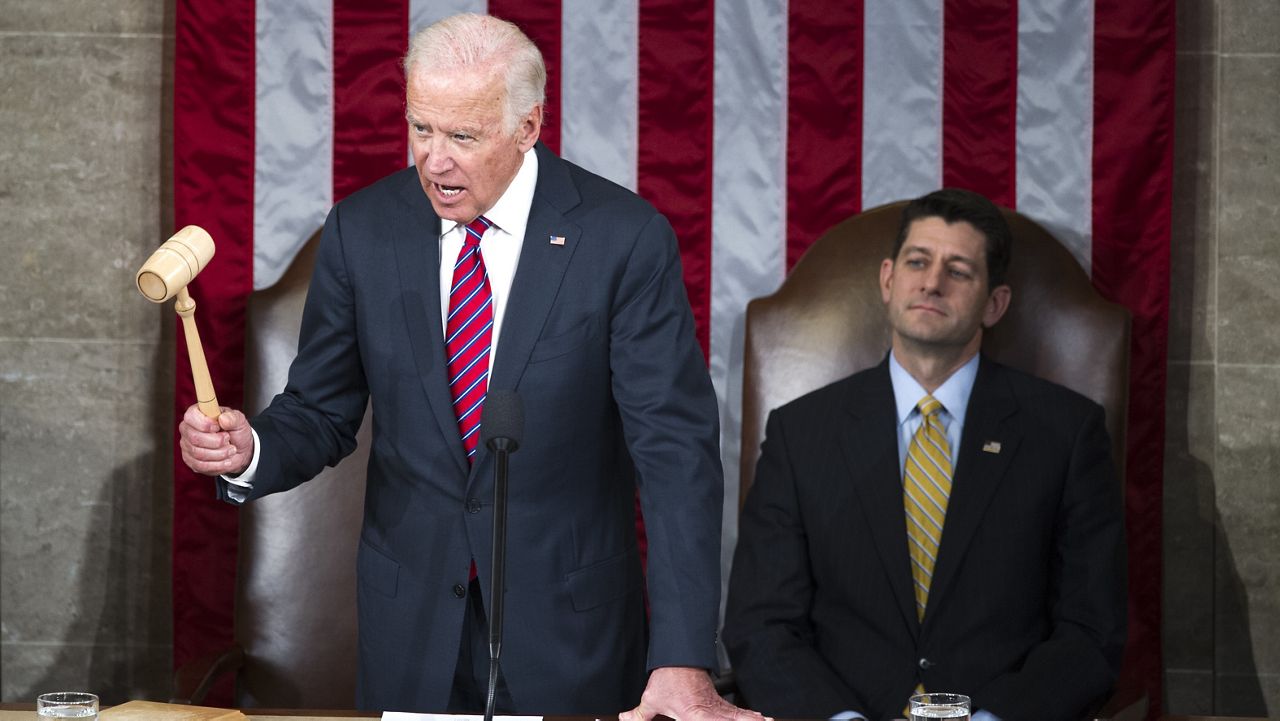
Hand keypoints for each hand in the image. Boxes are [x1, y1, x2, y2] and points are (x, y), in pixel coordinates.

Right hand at [179, 403, 253, 475]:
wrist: (239, 450)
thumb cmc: (235, 432)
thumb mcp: (239, 421)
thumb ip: (233, 418)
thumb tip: (223, 418)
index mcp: (197, 413)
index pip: (190, 416)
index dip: (205, 423)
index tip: (218, 427)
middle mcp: (188, 429)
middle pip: (195, 438)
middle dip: (216, 441)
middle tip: (228, 439)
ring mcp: (187, 446)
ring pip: (199, 453)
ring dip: (220, 453)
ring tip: (231, 449)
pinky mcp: (191, 461)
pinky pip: (201, 465)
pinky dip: (218, 464)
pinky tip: (226, 460)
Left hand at [621, 666, 770, 720]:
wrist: (678, 657)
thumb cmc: (668, 677)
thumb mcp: (651, 699)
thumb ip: (640, 715)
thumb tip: (627, 719)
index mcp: (694, 716)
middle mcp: (709, 711)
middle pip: (731, 720)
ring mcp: (716, 705)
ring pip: (736, 716)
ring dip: (749, 720)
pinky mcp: (718, 701)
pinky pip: (736, 711)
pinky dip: (747, 715)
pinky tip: (759, 718)